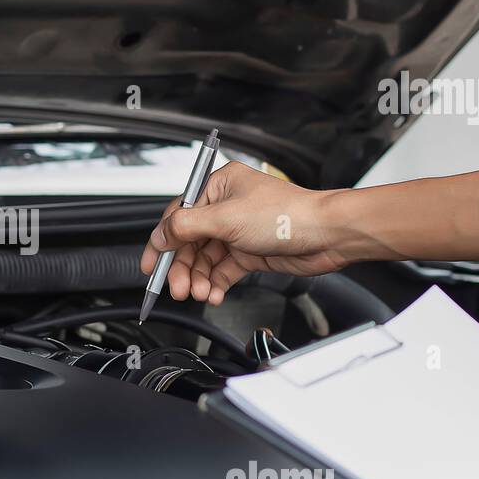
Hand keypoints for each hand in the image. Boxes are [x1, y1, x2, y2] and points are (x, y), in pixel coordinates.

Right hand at [139, 161, 351, 304]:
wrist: (326, 235)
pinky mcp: (249, 252)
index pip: (178, 215)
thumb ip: (187, 228)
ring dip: (198, 278)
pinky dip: (215, 283)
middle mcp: (226, 207)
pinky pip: (222, 270)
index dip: (162, 242)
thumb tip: (160, 236)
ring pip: (205, 259)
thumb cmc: (287, 215)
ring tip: (197, 292)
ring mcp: (237, 231)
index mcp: (218, 186)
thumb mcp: (226, 218)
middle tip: (175, 287)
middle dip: (181, 267)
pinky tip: (213, 292)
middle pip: (190, 241)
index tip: (151, 264)